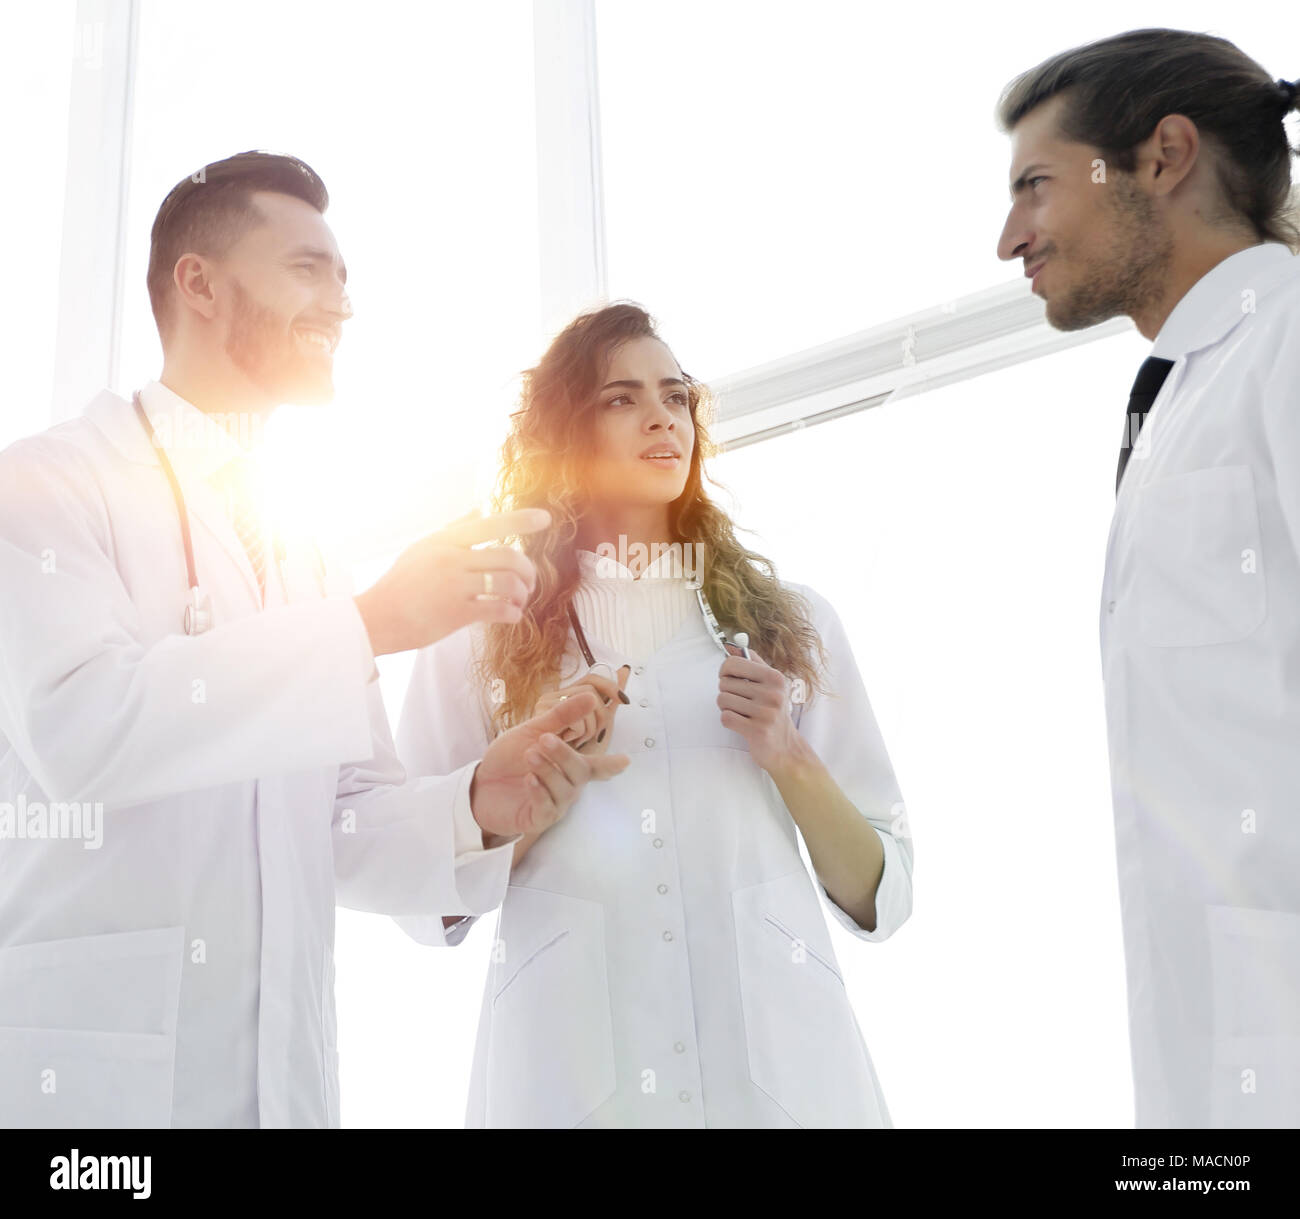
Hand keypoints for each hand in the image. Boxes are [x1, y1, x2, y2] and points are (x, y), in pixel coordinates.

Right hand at [353, 507, 549, 655]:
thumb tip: (480, 509)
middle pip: (507, 556)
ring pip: (507, 583)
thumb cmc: (401, 584)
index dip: (520, 520)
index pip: (489, 524)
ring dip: (522, 593)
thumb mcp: (422, 548)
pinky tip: (511, 616)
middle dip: (528, 570)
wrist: (376, 618)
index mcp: (445, 541)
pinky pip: (498, 609)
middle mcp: (451, 559)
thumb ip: (454, 530)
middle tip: (530, 582)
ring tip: (519, 601)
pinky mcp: (456, 613)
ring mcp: (454, 586)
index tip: (545, 519)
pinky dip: (512, 613)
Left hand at [470, 688, 629, 837]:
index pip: (594, 766)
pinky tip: (529, 780)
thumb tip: (591, 698)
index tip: (626, 760)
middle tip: (545, 739)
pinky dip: (540, 792)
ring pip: (564, 790)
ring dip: (548, 770)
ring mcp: (553, 804)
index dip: (610, 764)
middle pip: (578, 772)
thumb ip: (561, 717)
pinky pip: (547, 809)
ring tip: (530, 755)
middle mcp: (566, 786)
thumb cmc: (509, 760)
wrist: (478, 785)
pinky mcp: (536, 819)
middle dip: (564, 755)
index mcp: (568, 766)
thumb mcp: (533, 731)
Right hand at [530, 665, 630, 754]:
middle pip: (592, 691)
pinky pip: (574, 718)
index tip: (624, 700)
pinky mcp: (538, 717)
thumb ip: (609, 702)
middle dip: (600, 716)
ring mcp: (545, 705)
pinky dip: (577, 733)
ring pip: (584, 703)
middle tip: (591, 736)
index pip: (593, 679)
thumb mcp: (596, 729)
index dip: (611, 686)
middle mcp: (554, 697)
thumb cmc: (570, 757)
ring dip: (588, 728)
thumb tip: (625, 670)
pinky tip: (567, 742)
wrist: (545, 779)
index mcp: (566, 698)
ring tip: (576, 742)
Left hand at [717, 642, 800, 772]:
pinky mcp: (757, 731)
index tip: (728, 677)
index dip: (724, 670)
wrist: (786, 747)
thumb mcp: (770, 684)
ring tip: (742, 713)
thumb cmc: (773, 711)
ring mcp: (766, 713)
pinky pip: (725, 718)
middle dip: (727, 693)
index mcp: (775, 678)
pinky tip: (742, 724)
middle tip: (741, 702)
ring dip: (727, 708)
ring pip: (722, 700)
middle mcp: (773, 693)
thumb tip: (731, 647)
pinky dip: (729, 721)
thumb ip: (753, 662)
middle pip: (724, 683)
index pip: (733, 663)